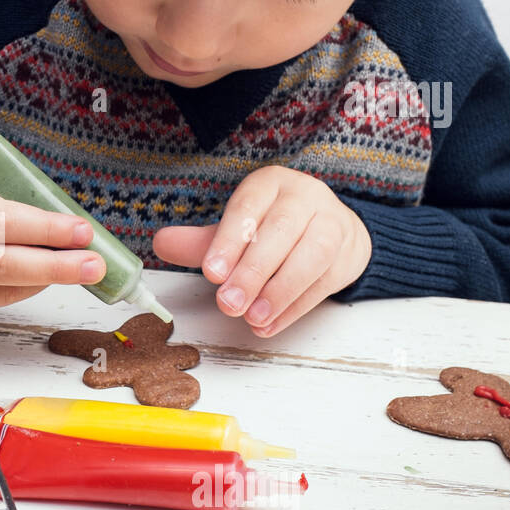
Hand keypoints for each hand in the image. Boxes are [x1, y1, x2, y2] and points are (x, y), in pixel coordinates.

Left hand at [153, 165, 370, 335]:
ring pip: (312, 255)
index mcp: (270, 184)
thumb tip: (161, 243)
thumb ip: (201, 241)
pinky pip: (323, 283)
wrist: (332, 229)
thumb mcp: (235, 228)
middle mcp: (304, 197)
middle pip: (281, 231)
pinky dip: (294, 308)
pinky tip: (269, 325)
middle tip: (228, 303)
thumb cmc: (273, 228)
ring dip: (279, 292)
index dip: (229, 240)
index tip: (212, 273)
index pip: (248, 206)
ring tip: (251, 317)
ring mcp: (332, 224)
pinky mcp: (347, 256)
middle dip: (253, 271)